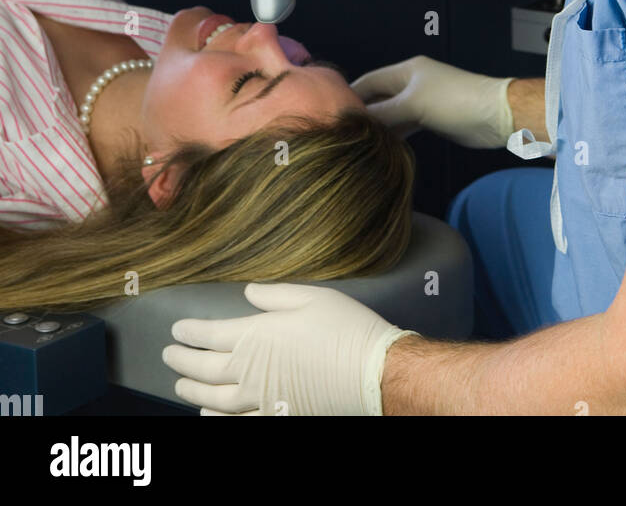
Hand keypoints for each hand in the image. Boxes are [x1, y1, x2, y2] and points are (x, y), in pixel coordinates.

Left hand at [162, 283, 415, 415]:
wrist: (370, 372)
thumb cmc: (342, 329)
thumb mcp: (310, 297)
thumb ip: (274, 295)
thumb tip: (248, 293)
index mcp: (256, 336)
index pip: (211, 334)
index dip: (191, 332)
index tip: (177, 329)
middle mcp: (251, 371)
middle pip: (205, 369)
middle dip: (183, 361)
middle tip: (168, 355)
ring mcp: (261, 399)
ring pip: (215, 399)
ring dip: (193, 391)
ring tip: (181, 385)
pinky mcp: (276, 416)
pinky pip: (237, 421)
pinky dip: (217, 418)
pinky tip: (208, 414)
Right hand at [351, 54, 515, 147]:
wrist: (494, 115)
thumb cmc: (453, 102)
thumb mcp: (413, 105)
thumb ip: (383, 113)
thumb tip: (354, 122)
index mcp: (405, 71)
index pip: (368, 81)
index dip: (349, 95)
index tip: (329, 114)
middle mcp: (411, 83)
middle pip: (378, 97)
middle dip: (362, 113)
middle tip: (340, 134)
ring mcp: (422, 101)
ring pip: (391, 113)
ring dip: (378, 127)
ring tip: (356, 144)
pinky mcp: (431, 119)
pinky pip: (404, 125)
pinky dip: (393, 134)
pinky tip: (381, 147)